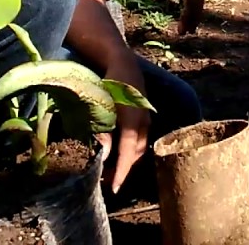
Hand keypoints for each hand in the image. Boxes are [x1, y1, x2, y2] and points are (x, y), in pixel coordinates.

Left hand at [98, 59, 151, 193]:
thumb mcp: (101, 105)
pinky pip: (141, 137)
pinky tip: (122, 151)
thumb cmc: (108, 81)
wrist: (122, 61)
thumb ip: (103, 129)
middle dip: (125, 168)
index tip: (115, 187)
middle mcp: (143, 120)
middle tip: (110, 181)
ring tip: (114, 168)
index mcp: (132, 119)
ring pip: (140, 145)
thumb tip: (106, 153)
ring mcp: (146, 117)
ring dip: (129, 159)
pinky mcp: (145, 115)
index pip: (128, 151)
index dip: (122, 171)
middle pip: (136, 151)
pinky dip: (132, 148)